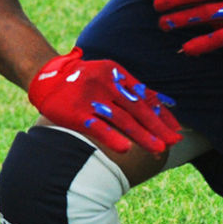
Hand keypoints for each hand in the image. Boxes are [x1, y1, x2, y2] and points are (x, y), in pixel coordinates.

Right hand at [27, 47, 181, 154]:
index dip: (161, 113)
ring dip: (142, 135)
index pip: (146, 96)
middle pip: (139, 109)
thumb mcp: (107, 76)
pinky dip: (112, 138)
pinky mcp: (75, 112)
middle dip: (158, 127)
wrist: (46, 75)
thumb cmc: (82, 79)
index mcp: (118, 74)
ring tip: (159, 149)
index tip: (176, 128)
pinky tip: (126, 149)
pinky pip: (97, 126)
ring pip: (123, 119)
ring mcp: (92, 98)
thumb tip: (157, 103)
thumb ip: (127, 88)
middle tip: (175, 141)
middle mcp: (108, 84)